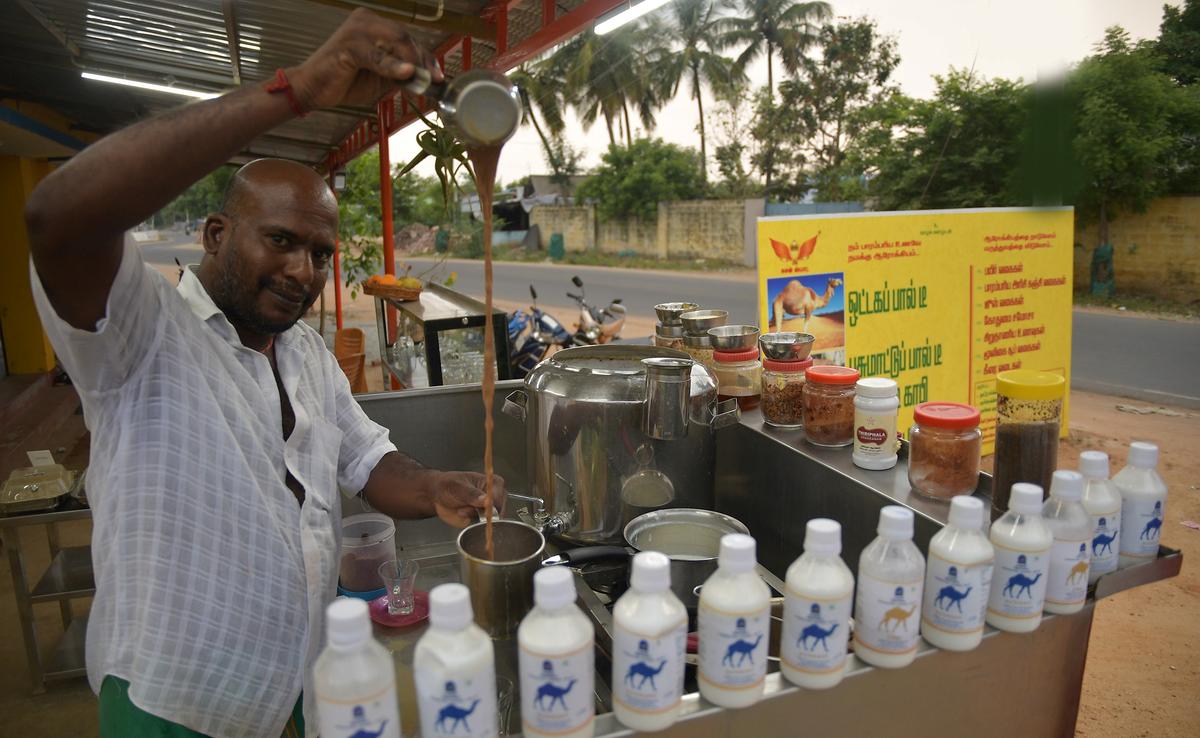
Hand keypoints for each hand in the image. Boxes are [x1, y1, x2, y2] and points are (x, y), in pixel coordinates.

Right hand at [288, 8, 442, 110]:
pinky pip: (378, 56)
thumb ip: (402, 74)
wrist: (313, 90)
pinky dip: (393, 66)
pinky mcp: (349, 44)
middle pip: (405, 37)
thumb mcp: (381, 78)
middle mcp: (366, 20)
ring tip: (421, 81)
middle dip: (422, 60)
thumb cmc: (345, 81)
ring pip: (396, 41)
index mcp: (374, 24)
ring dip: (412, 63)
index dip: (426, 57)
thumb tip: (426, 78)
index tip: (439, 75)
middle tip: (432, 81)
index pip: (408, 38)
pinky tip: (407, 73)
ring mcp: (357, 29)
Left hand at [430, 471, 506, 528]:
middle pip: (497, 511)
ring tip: (461, 510)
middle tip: (463, 508)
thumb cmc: (448, 486)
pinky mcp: (482, 519)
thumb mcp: (458, 487)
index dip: (489, 505)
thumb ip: (472, 494)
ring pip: (489, 520)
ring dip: (472, 517)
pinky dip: (471, 523)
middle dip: (479, 513)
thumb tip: (487, 501)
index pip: (498, 498)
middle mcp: (495, 496)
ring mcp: (489, 508)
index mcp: (493, 483)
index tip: (477, 506)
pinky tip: (462, 514)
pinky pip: (482, 526)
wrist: (437, 496)